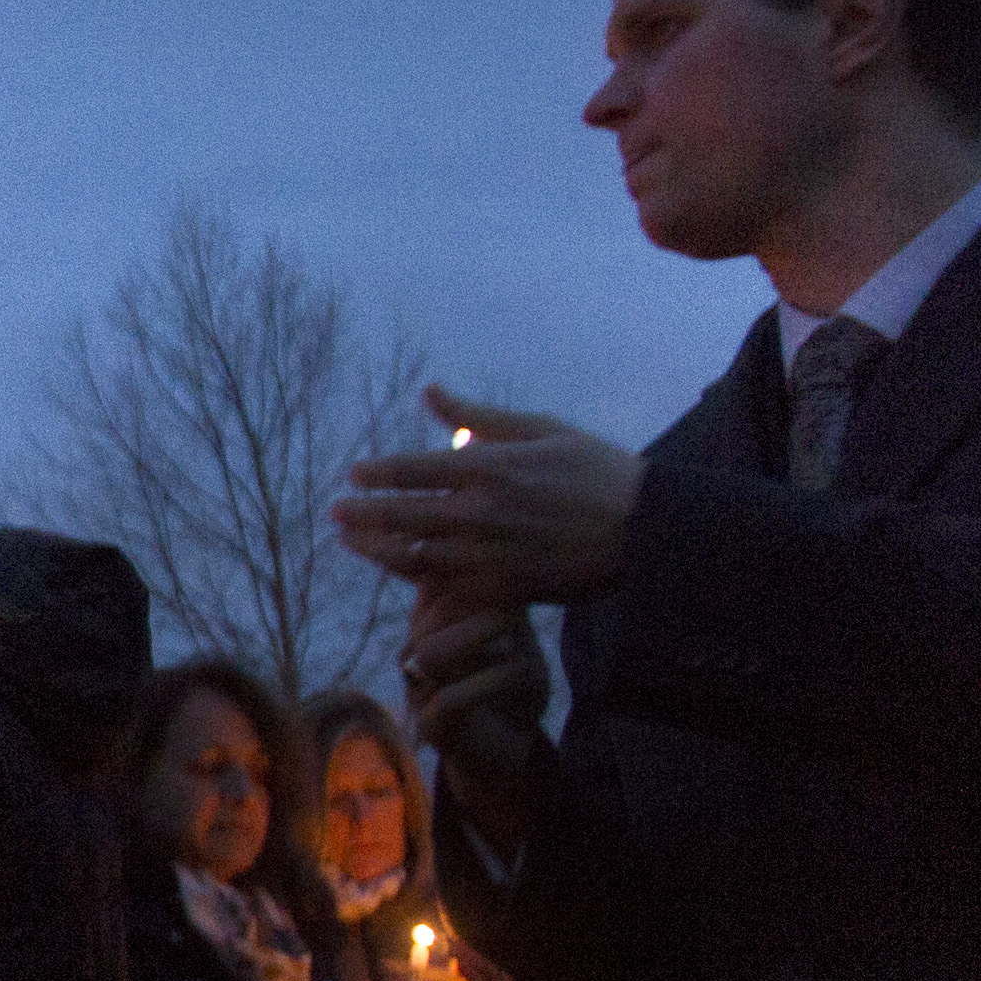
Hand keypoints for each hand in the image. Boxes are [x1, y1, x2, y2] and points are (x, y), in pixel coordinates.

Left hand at [330, 384, 642, 612]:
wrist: (646, 531)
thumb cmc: (596, 471)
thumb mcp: (541, 428)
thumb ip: (479, 416)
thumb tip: (430, 391)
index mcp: (492, 468)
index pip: (416, 470)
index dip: (379, 473)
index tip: (355, 473)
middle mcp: (485, 513)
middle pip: (406, 516)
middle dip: (365, 514)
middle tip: (334, 512)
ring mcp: (492, 555)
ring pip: (418, 556)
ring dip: (379, 549)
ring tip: (352, 542)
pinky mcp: (505, 589)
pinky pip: (448, 589)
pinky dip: (417, 581)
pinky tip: (398, 572)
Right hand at [402, 591, 556, 850]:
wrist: (509, 752)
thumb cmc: (513, 688)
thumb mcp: (517, 638)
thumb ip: (508, 600)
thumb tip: (510, 548)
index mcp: (432, 627)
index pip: (428, 584)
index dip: (458, 573)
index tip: (499, 569)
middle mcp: (416, 655)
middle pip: (426, 613)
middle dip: (473, 605)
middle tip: (514, 611)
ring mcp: (418, 692)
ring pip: (431, 653)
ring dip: (478, 640)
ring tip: (514, 644)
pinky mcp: (432, 728)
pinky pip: (449, 699)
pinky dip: (492, 682)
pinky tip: (523, 674)